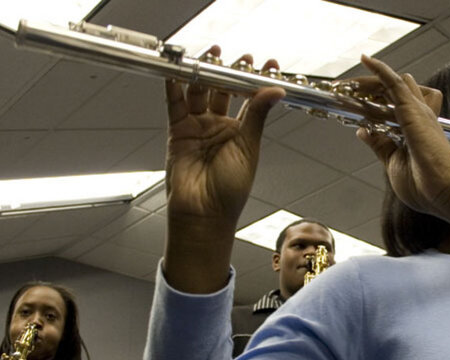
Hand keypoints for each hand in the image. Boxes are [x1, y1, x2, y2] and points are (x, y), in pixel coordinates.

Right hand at [165, 46, 284, 222]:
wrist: (204, 214)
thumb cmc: (230, 192)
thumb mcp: (249, 147)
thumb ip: (257, 114)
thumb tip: (274, 90)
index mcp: (241, 132)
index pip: (250, 98)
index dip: (256, 81)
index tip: (268, 64)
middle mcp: (219, 127)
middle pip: (222, 91)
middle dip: (229, 72)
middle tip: (237, 57)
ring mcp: (198, 128)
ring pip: (199, 93)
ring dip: (204, 73)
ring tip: (212, 55)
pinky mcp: (178, 132)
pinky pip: (175, 104)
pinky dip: (175, 87)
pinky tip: (179, 71)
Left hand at [354, 55, 449, 220]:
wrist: (444, 192)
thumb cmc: (425, 187)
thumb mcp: (393, 162)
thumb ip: (380, 145)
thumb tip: (363, 131)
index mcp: (415, 129)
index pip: (393, 105)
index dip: (372, 101)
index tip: (351, 102)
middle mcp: (418, 116)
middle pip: (390, 91)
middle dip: (366, 91)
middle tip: (343, 92)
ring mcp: (417, 111)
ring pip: (390, 84)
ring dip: (367, 82)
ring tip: (346, 85)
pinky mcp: (412, 109)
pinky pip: (393, 82)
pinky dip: (379, 69)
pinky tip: (366, 59)